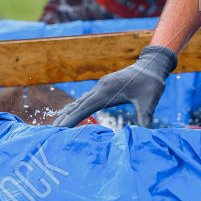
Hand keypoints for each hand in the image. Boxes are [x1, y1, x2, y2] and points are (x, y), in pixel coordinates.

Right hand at [53, 44, 175, 127]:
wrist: (152, 65)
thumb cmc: (151, 84)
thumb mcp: (149, 102)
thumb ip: (145, 118)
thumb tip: (142, 136)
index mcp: (107, 91)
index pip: (84, 108)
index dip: (70, 119)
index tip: (57, 129)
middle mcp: (100, 88)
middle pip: (77, 105)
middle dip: (64, 119)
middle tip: (49, 133)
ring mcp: (100, 87)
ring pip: (80, 102)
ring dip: (68, 114)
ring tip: (55, 126)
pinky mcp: (104, 88)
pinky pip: (85, 99)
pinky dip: (76, 108)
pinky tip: (70, 113)